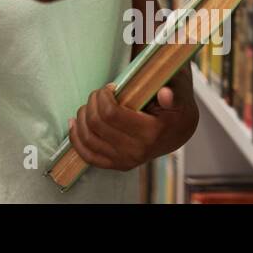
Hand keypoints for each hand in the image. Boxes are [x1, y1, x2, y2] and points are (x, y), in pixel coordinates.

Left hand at [67, 67, 198, 171]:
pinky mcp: (117, 165)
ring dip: (82, 116)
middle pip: (96, 123)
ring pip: (88, 138)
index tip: (110, 87)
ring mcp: (125, 161)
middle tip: (100, 93)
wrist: (178, 130)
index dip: (103, 96)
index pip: (111, 113)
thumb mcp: (178, 95)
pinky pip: (88, 155)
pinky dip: (76, 139)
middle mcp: (136, 151)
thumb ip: (173, 93)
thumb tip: (165, 94)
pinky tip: (74, 123)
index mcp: (151, 133)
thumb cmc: (174, 108)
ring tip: (89, 104)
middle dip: (92, 102)